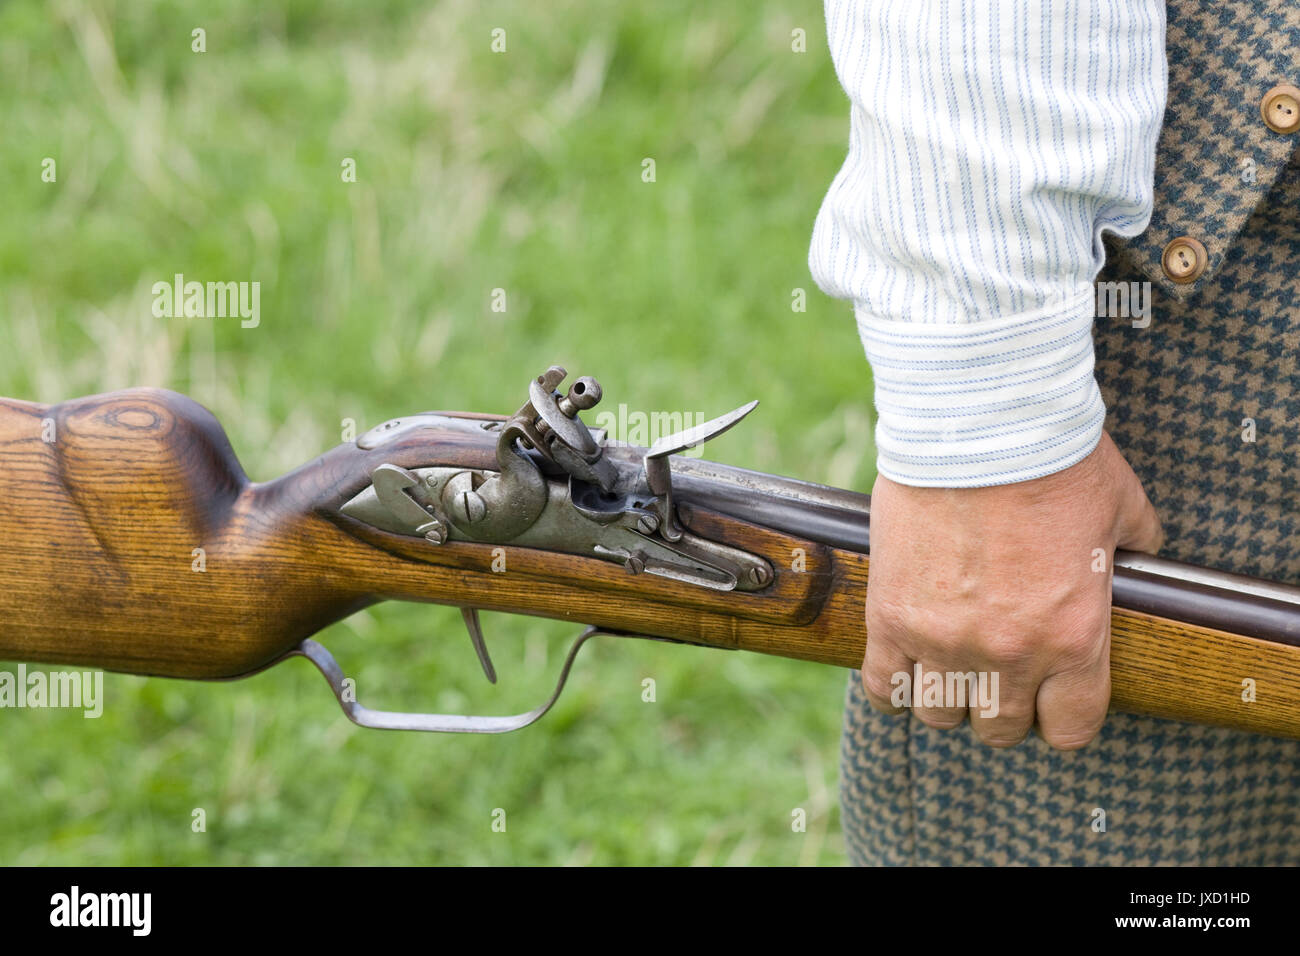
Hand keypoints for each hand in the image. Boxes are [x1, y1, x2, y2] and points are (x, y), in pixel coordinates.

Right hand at [862, 431, 1162, 748]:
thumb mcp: (1123, 508)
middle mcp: (1009, 652)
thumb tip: (1137, 560)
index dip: (1062, 719)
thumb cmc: (1055, 460)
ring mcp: (944, 639)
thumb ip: (1135, 550)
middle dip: (1003, 707)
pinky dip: (894, 685)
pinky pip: (884, 685)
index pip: (1069, 729)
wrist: (978, 424)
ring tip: (949, 666)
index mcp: (1074, 637)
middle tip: (998, 673)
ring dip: (947, 696)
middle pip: (999, 728)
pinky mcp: (891, 617)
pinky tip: (904, 668)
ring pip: (940, 716)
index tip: (1052, 700)